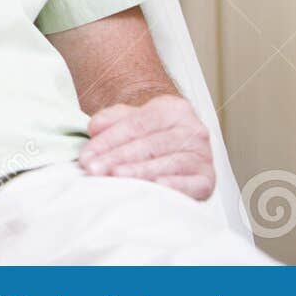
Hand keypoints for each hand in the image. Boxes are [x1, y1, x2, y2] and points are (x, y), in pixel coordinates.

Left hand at [77, 92, 214, 198]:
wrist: (175, 146)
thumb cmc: (148, 133)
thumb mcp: (129, 119)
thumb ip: (110, 119)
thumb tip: (95, 127)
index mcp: (174, 109)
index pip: (137, 124)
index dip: (109, 140)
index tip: (87, 154)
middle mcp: (193, 130)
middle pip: (150, 144)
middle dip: (118, 157)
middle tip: (94, 169)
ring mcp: (203, 155)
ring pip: (169, 162)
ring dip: (140, 171)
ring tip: (115, 177)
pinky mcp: (208, 179)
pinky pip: (193, 182)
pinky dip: (176, 185)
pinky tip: (157, 186)